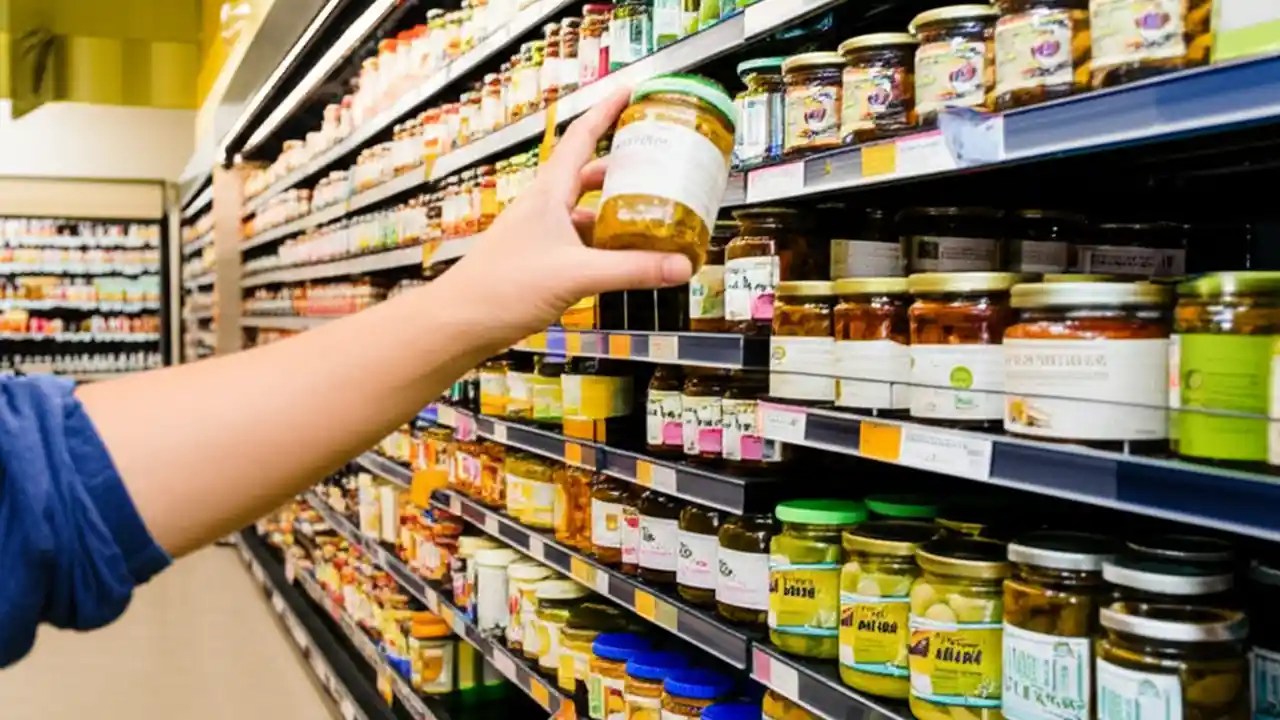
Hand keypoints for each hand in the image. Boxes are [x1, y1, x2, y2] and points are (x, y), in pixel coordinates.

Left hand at [441, 86, 694, 350]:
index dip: (606, 112)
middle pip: (588, 173)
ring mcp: (540, 234)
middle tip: (654, 163)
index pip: (582, 138)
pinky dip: (603, 243)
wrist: (460, 322)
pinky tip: (620, 256)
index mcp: (549, 194)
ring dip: (613, 209)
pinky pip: (579, 241)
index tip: (629, 92)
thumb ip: (631, 270)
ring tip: (648, 212)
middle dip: (621, 166)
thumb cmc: (501, 288)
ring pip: (584, 210)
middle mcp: (544, 208)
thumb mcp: (576, 274)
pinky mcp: (539, 260)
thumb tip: (680, 265)